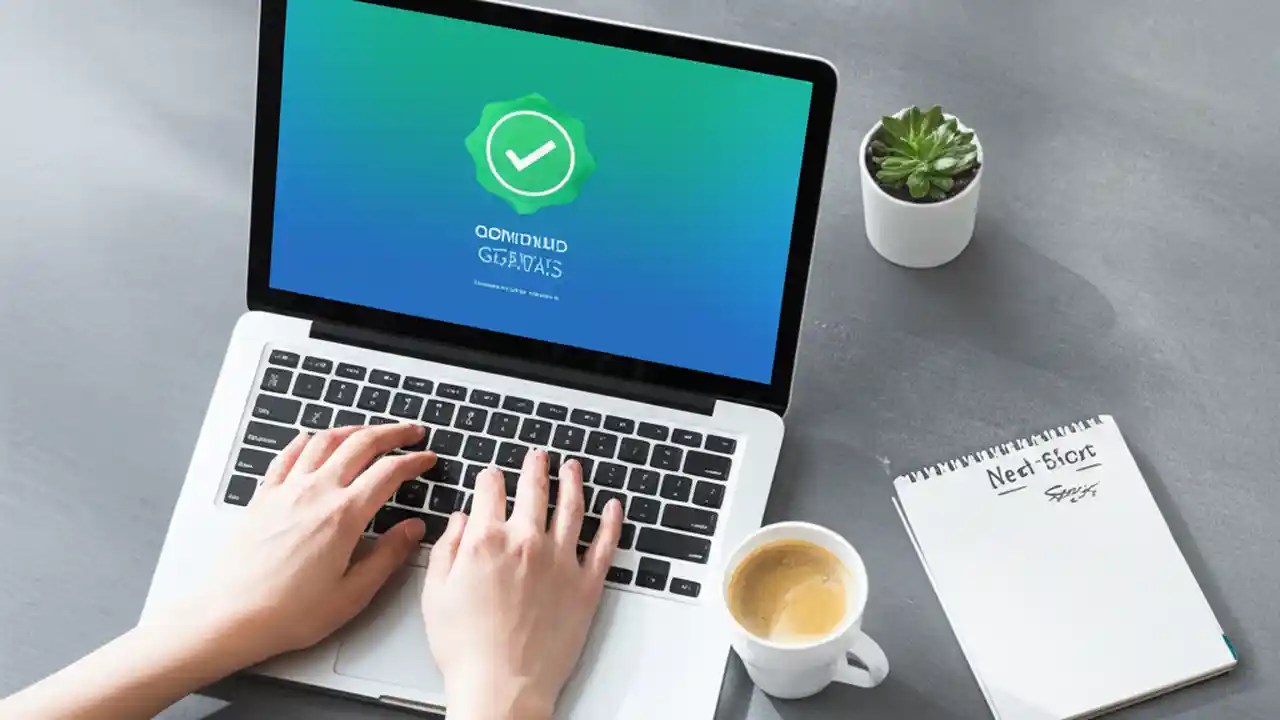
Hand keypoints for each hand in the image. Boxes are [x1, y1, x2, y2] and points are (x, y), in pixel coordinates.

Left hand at [158, 423, 436, 665]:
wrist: (230, 616)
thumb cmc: (288, 613)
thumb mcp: (352, 594)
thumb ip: (388, 556)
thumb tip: (413, 530)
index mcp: (344, 516)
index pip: (389, 472)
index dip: (414, 461)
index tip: (427, 458)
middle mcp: (316, 493)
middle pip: (361, 444)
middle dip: (392, 433)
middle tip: (410, 432)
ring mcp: (287, 491)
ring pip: (325, 441)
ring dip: (354, 430)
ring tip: (370, 431)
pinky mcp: (264, 497)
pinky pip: (289, 455)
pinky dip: (308, 441)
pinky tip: (315, 440)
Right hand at [422, 450, 622, 719]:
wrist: (501, 687)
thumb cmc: (466, 649)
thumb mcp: (435, 594)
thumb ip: (446, 550)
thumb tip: (459, 521)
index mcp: (487, 541)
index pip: (490, 492)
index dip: (490, 478)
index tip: (492, 476)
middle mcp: (527, 543)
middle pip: (534, 490)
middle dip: (536, 467)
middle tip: (539, 455)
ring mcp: (560, 562)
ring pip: (572, 507)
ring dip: (573, 482)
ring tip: (573, 468)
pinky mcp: (586, 585)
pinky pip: (605, 544)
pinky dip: (612, 522)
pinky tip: (614, 507)